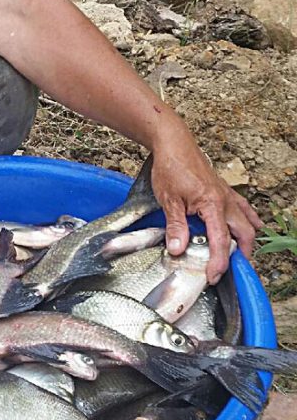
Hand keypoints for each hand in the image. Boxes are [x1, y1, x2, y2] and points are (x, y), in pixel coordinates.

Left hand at [150, 133, 260, 283]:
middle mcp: (225, 201)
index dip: (218, 262)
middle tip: (228, 271)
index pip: (221, 241)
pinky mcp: (223, 190)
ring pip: (247, 222)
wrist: (173, 143)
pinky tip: (251, 226)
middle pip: (244, 233)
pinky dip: (249, 220)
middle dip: (240, 255)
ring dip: (246, 240)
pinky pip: (243, 208)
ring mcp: (227, 195)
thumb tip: (178, 249)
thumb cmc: (171, 167)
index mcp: (213, 204)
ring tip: (239, 256)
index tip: (213, 276)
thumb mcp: (168, 200)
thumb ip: (175, 226)